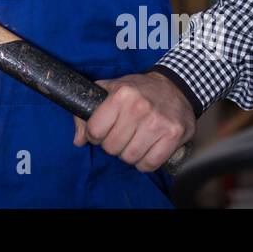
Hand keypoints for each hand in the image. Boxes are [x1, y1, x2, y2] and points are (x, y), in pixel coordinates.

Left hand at [72, 71, 194, 171]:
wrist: (174, 87)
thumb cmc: (138, 90)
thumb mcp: (109, 90)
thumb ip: (87, 113)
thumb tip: (79, 140)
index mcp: (121, 94)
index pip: (95, 130)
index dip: (95, 135)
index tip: (101, 132)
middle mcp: (139, 108)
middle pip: (112, 147)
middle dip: (112, 145)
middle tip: (120, 136)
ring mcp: (158, 123)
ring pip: (130, 158)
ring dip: (129, 154)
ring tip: (133, 141)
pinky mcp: (173, 135)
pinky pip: (150, 164)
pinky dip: (145, 162)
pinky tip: (146, 149)